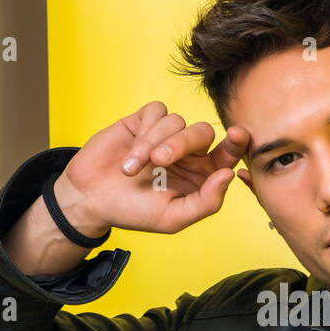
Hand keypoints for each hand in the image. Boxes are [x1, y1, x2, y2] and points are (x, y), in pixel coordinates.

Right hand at [55, 100, 250, 235]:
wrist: (91, 199)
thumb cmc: (134, 212)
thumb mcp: (173, 218)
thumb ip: (206, 202)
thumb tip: (228, 175)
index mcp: (201, 175)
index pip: (228, 154)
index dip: (237, 142)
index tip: (238, 134)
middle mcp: (188, 153)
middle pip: (202, 132)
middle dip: (182, 143)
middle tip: (159, 161)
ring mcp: (166, 135)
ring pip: (177, 121)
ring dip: (154, 143)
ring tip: (130, 170)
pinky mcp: (144, 121)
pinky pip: (157, 112)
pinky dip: (145, 131)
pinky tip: (130, 153)